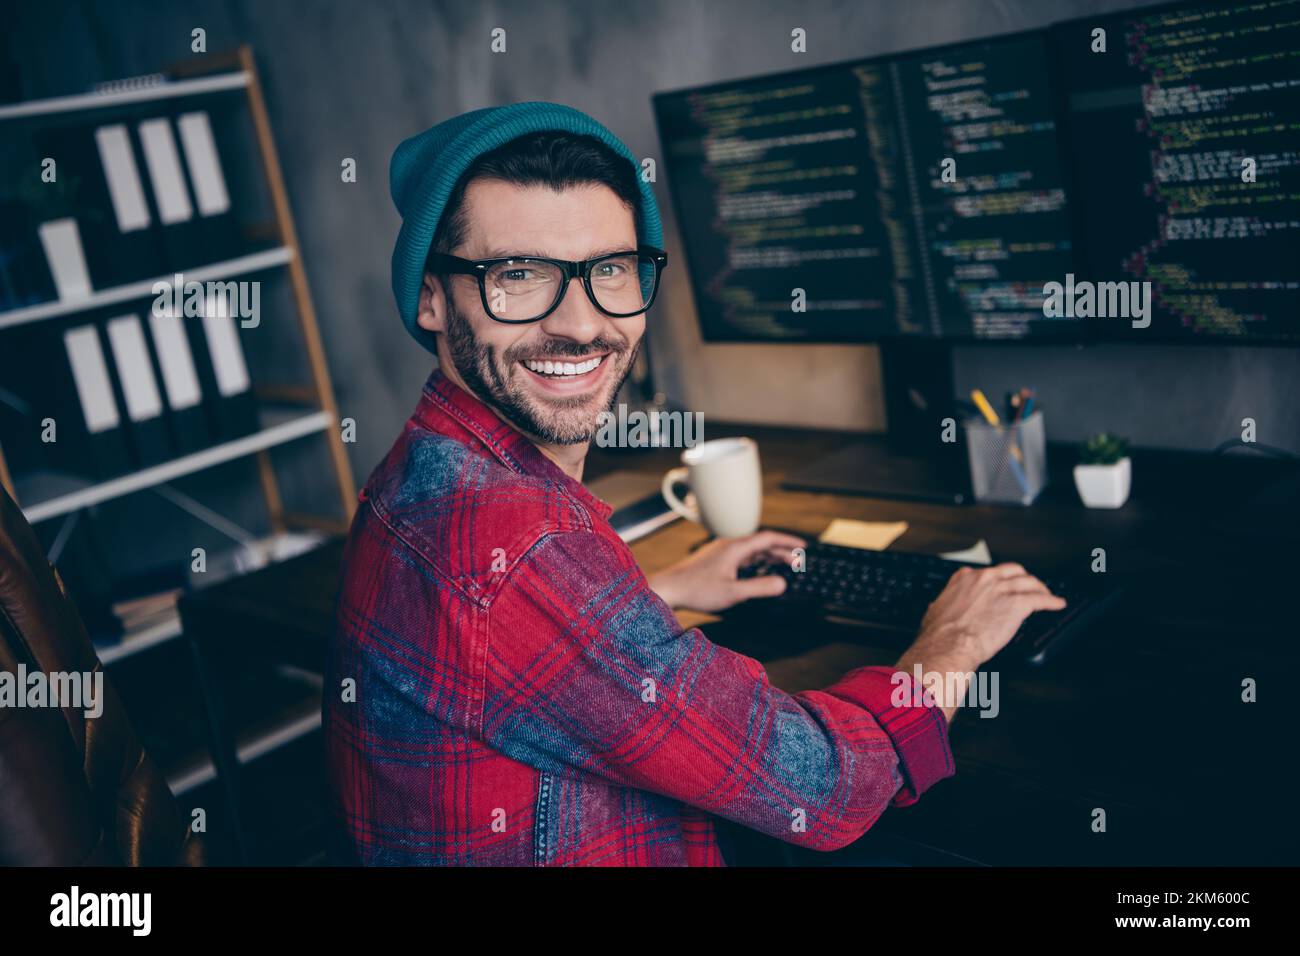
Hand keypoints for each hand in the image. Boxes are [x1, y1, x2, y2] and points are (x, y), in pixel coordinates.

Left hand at [648, 530, 805, 612]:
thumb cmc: (696, 590)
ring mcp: (721, 552)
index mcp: (735, 548)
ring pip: (752, 550)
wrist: (669, 589)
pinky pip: (743, 556)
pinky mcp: (715, 560)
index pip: (768, 538)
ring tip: (785, 564)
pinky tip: (759, 569)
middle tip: (799, 560)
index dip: (788, 541)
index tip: (803, 546)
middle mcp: (729, 545)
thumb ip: (759, 587)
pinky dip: (757, 560)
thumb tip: (782, 583)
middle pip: (762, 543)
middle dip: (783, 550)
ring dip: (770, 556)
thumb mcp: (733, 593)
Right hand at [901, 562, 1065, 671]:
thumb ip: (943, 606)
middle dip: (1023, 577)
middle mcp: (985, 579)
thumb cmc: (941, 635)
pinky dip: (1051, 601)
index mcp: (965, 579)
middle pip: (1013, 571)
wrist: (950, 645)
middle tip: (1029, 585)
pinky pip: (1040, 599)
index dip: (998, 579)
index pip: (988, 572)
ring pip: (1029, 582)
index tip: (1001, 585)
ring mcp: (1002, 589)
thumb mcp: (935, 612)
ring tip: (1047, 593)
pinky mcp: (1017, 604)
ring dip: (1040, 588)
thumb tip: (939, 609)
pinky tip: (1057, 604)